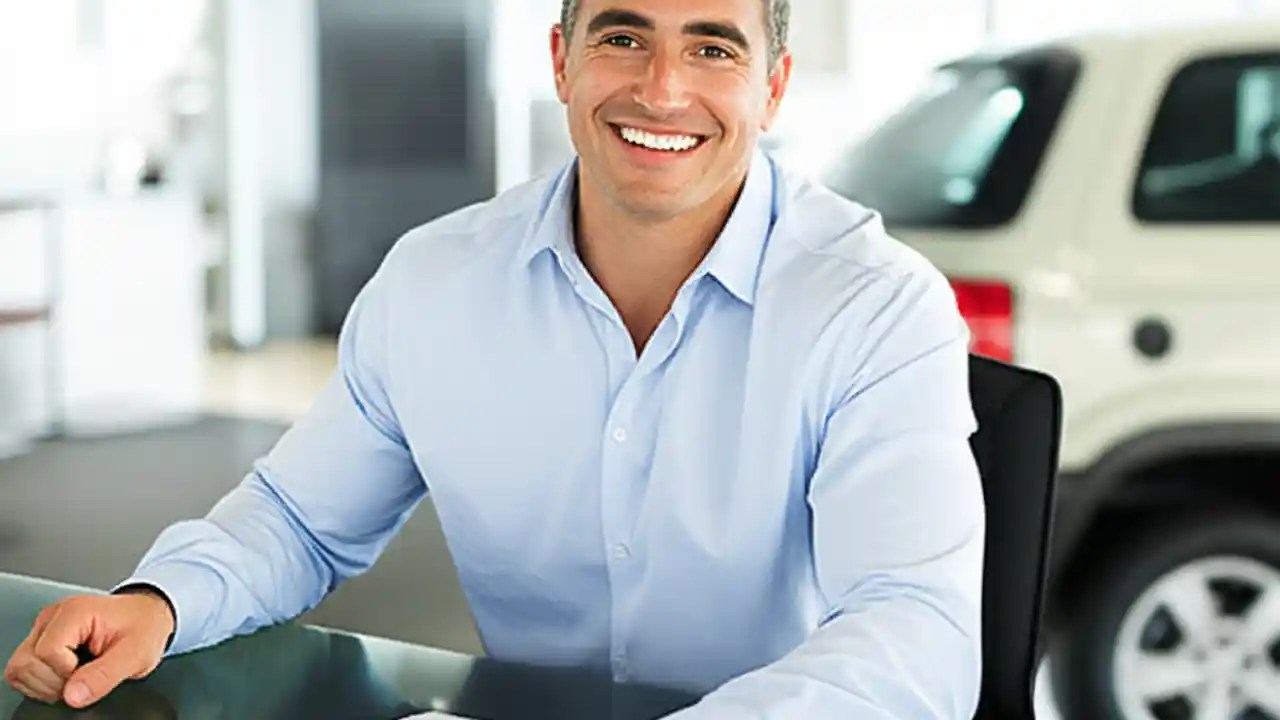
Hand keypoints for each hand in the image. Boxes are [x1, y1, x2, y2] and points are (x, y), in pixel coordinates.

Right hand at [2, 591, 174, 708]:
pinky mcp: (41, 640)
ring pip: (19, 667)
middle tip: (82, 678)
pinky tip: (66, 676)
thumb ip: (104, 675)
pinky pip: (23, 669)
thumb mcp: (136, 654)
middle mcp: (53, 616)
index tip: (90, 671)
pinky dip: (41, 681)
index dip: (66, 673)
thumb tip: (72, 696)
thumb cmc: (144, 628)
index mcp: (75, 612)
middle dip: (52, 682)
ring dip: (44, 683)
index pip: (47, 653)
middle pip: (25, 662)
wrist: (148, 618)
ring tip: (75, 677)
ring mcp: (44, 628)